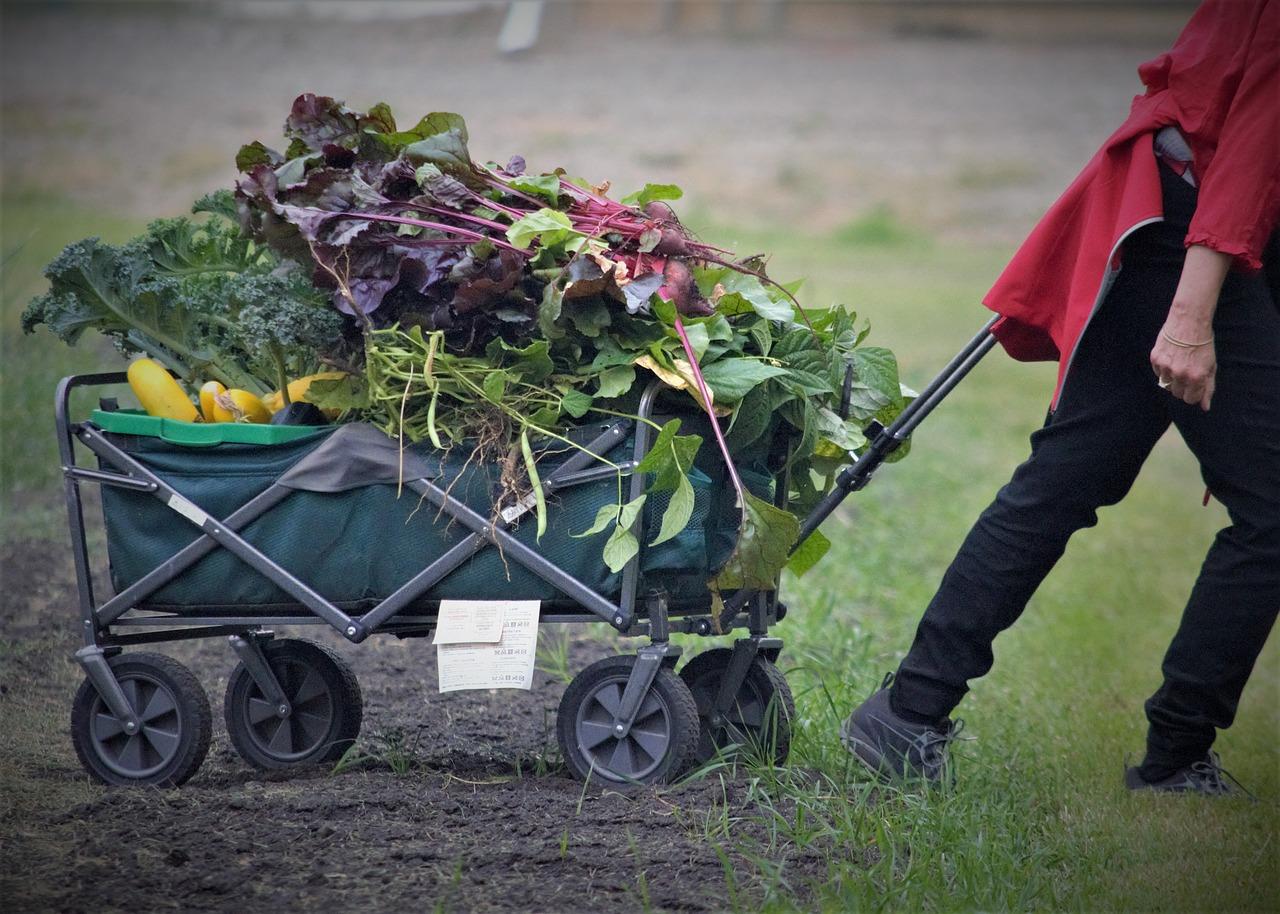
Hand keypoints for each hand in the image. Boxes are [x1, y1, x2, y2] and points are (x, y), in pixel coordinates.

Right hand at [1152, 245, 1228, 411]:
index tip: (1194, 385)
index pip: (1190, 399)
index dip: (1193, 394)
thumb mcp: (1211, 366)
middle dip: (1182, 386)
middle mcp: (1180, 374)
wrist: (1189, 322)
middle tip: (1186, 373)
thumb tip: (1205, 407)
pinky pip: (1158, 372)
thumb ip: (1208, 388)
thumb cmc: (1203, 343)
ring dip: (1171, 377)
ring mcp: (1166, 367)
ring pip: (1165, 384)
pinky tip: (1171, 357)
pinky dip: (1163, 368)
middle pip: (1176, 393)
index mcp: (1196, 377)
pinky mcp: (1155, 359)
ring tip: (1178, 363)